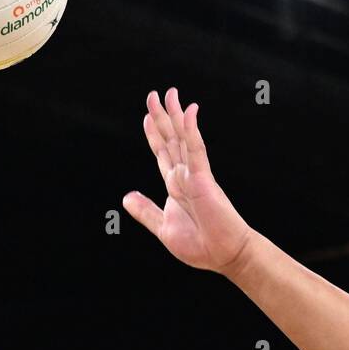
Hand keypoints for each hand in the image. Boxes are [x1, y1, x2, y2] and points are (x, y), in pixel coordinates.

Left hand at [122, 88, 251, 273]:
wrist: (223, 256)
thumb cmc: (199, 245)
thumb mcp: (163, 227)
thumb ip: (145, 211)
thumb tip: (126, 197)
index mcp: (175, 186)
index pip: (163, 154)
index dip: (154, 135)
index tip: (147, 116)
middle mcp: (184, 176)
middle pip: (171, 140)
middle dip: (161, 117)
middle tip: (154, 94)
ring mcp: (194, 175)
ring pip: (182, 138)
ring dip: (175, 115)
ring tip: (169, 93)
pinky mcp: (204, 179)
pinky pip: (196, 150)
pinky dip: (191, 130)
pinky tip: (188, 113)